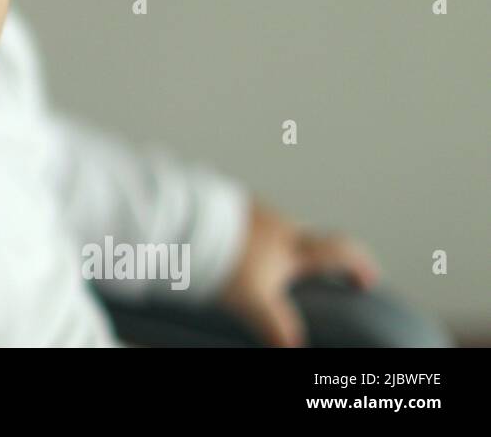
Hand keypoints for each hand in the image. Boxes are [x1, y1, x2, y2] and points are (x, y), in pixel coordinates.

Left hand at [218, 200, 379, 346]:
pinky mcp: (227, 201)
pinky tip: (231, 247)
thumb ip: (277, 325)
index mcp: (293, 246)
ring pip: (275, 227)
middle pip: (308, 237)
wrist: (181, 221)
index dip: (360, 265)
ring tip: (260, 265)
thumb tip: (295, 348)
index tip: (367, 280)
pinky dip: (247, 234)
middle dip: (314, 256)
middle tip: (309, 275)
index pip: (341, 251)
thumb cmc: (221, 259)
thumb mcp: (254, 301)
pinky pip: (246, 218)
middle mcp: (278, 222)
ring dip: (276, 244)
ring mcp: (253, 208)